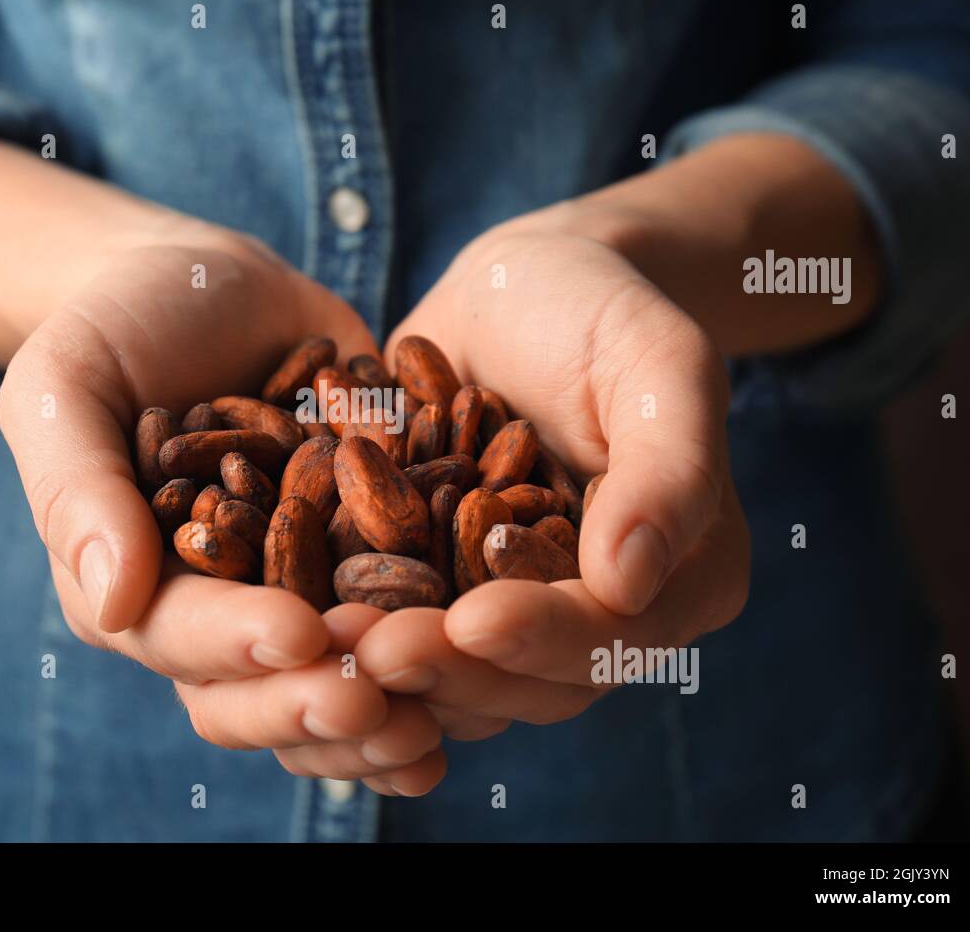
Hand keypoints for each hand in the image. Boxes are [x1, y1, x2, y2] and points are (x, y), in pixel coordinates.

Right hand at [0, 234, 443, 791]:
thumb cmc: (116, 322)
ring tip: (443, 715)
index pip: (180, 637)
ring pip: (337, 673)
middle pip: (262, 686)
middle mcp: (218, 605)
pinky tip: (492, 662)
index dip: (237, 646)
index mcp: (136, 584)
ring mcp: (295, 585)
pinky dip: (441, 646)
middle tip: (380, 700)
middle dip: (317, 698)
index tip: (300, 635)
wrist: (210, 282)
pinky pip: (404, 611)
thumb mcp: (66, 386)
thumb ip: (77, 488)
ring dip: (386, 703)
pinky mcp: (364, 552)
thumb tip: (114, 601)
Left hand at [356, 208, 750, 730]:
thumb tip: (630, 584)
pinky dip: (346, 640)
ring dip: (386, 673)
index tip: (470, 621)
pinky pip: (398, 637)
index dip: (542, 639)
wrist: (520, 289)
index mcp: (681, 577)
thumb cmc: (601, 309)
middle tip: (366, 651)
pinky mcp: (441, 595)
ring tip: (316, 644)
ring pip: (455, 680)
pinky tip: (288, 628)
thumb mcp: (656, 362)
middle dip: (447, 671)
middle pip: (527, 681)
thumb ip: (667, 468)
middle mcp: (598, 614)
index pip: (611, 636)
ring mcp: (514, 612)